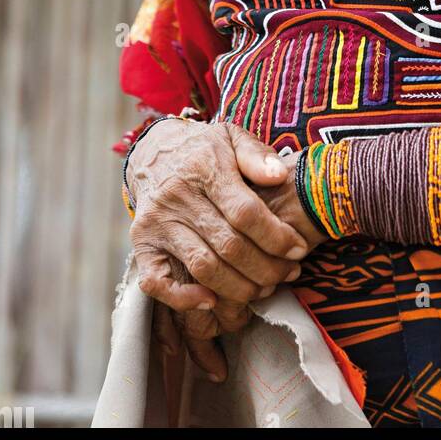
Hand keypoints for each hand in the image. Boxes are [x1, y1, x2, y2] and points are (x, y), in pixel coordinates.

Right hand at [147, 147, 325, 382]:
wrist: (153, 154)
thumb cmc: (204, 150)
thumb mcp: (232, 138)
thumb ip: (258, 155)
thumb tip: (280, 176)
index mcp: (204, 167)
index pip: (245, 212)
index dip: (277, 237)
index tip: (299, 249)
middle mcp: (177, 197)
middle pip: (228, 245)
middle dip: (266, 267)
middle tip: (290, 273)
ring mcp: (157, 223)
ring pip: (203, 267)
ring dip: (239, 287)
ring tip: (265, 288)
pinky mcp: (142, 245)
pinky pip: (157, 282)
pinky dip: (184, 298)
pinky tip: (212, 301)